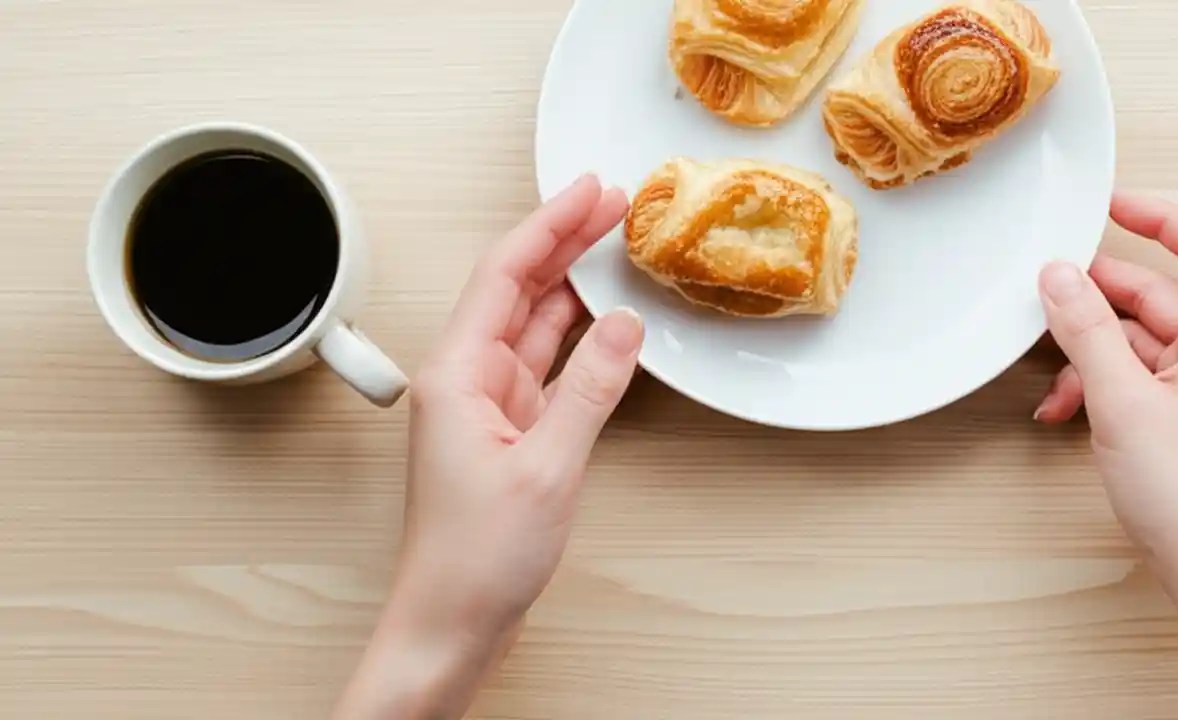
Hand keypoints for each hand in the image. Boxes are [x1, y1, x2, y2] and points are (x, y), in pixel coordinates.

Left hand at [333, 175, 642, 719]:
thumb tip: (625, 327)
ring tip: (612, 244)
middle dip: (563, 241)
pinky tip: (602, 319)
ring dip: (571, 284)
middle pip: (517, 289)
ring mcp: (487, 405)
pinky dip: (576, 338)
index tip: (588, 190)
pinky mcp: (508, 431)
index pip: (505, 275)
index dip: (548, 224)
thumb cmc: (476, 558)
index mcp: (457, 374)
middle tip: (613, 202)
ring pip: (532, 324)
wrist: (452, 622)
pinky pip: (545, 365)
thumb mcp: (548, 466)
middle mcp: (466, 380)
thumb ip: (591, 389)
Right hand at [1034, 191, 1177, 718]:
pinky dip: (1101, 383)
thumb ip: (1085, 330)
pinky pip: (1142, 376)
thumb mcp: (1122, 399)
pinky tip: (1066, 408)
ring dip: (1090, 352)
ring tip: (1051, 372)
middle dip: (1098, 296)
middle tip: (1046, 293)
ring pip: (1142, 339)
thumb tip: (1057, 277)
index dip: (1157, 217)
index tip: (1109, 205)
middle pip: (1161, 294)